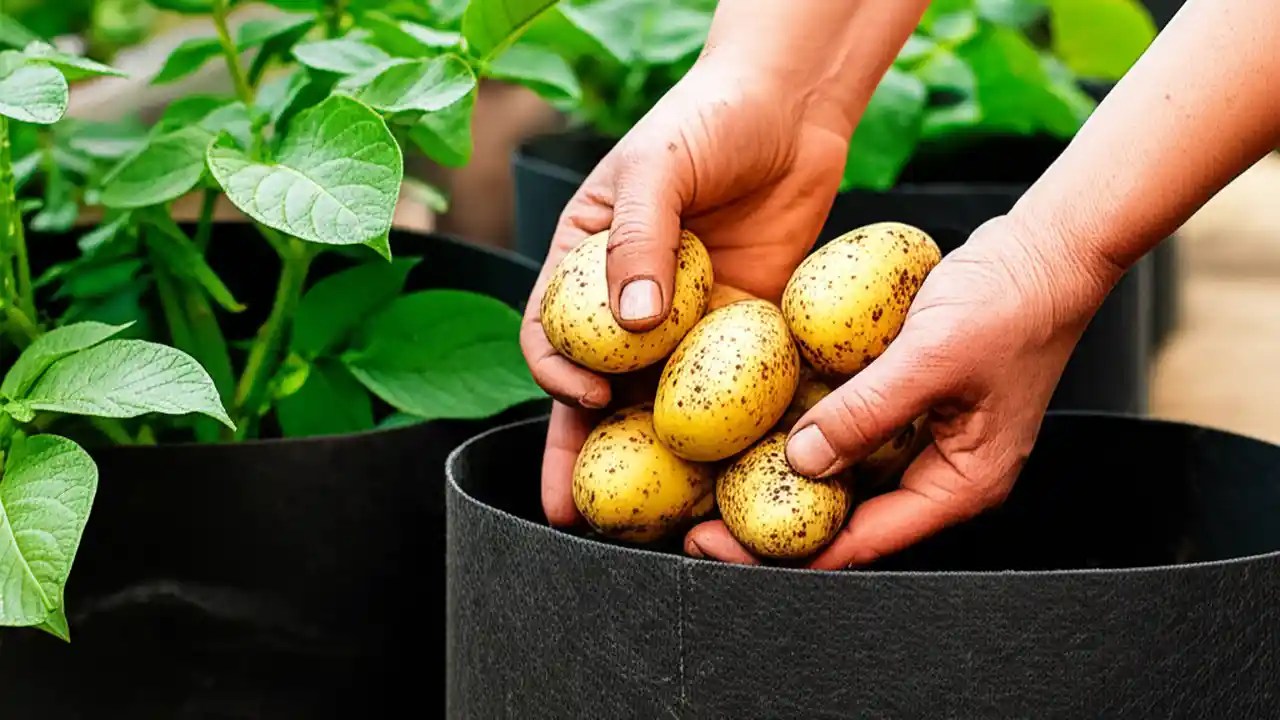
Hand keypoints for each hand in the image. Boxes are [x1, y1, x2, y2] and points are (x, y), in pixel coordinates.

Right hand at [519, 56, 854, 527]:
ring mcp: (687, 322)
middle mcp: (629, 303)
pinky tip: (725, 471)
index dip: (557, 375)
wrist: (790, 107)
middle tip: (575, 513)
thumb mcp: (657, 168)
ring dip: (650, 459)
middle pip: (596, 391)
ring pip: (660, 403)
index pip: (552, 334)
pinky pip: (728, 389)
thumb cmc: (707, 119)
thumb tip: (631, 326)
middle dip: (580, 454)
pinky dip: (723, 431)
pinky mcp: (743, 330)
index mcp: (585, 262)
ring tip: (649, 519)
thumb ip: (638, 240)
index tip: (588, 398)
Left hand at [684, 214, 1123, 567]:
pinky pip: (848, 431)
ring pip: (842, 476)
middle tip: (700, 520)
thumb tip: (801, 459)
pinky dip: (806, 431)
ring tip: (714, 479)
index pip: (860, 541)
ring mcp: (923, 440)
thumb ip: (867, 411)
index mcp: (960, 486)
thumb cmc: (1013, 302)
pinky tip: (755, 422)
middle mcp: (939, 474)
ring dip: (782, 477)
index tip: (718, 543)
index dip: (785, 551)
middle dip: (771, 522)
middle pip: (844, 518)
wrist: (1049, 249)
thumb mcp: (932, 357)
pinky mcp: (908, 405)